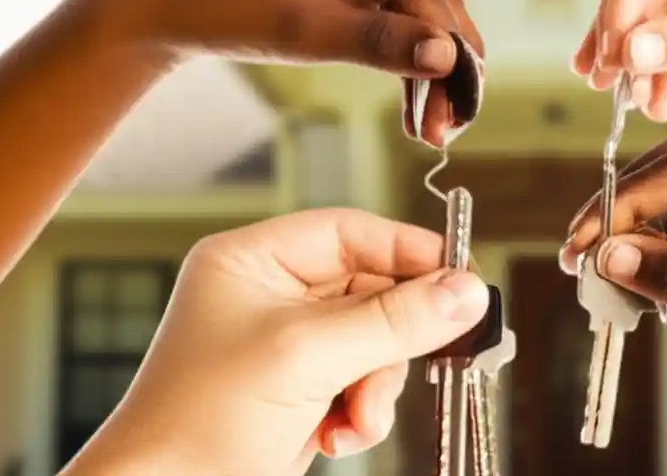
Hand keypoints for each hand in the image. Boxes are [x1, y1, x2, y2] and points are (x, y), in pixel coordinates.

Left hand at [62, 210, 488, 475]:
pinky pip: (361, 381)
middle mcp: (269, 295)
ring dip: (377, 385)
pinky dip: (362, 411)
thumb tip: (466, 293)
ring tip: (356, 417)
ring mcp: (286, 346)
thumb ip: (393, 321)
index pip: (350, 232)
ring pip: (375, 342)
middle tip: (424, 358)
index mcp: (253, 261)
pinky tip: (339, 434)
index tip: (460, 277)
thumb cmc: (200, 420)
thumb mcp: (308, 357)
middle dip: (391, 339)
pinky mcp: (299, 390)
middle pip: (372, 290)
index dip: (408, 252)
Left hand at [88, 0, 482, 144]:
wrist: (163, 4)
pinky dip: (406, 55)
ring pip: (419, 10)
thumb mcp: (303, 32)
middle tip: (451, 125)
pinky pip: (394, 13)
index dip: (449, 51)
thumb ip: (380, 43)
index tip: (458, 109)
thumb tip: (447, 59)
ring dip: (430, 66)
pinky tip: (415, 102)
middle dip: (446, 63)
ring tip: (435, 127)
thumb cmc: (221, 8)